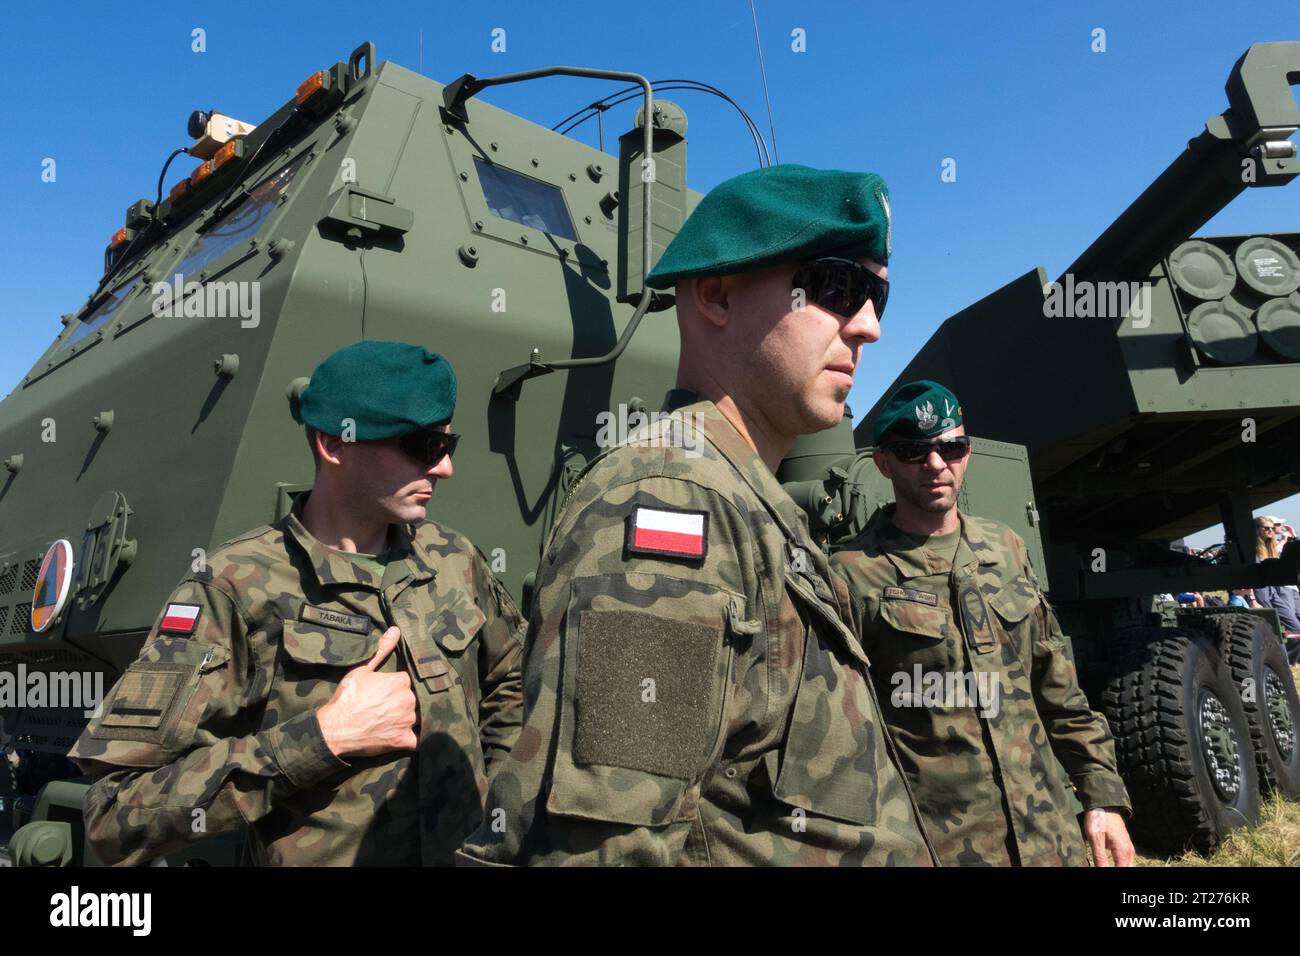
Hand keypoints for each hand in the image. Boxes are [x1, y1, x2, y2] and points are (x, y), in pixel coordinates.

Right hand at [317, 626, 417, 757]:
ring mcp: (408, 721)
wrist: (335, 729)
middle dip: (400, 702)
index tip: (383, 691)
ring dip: (404, 719)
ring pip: (413, 717)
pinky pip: (415, 740)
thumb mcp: (361, 670)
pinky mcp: (404, 740)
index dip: (394, 686)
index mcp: (401, 681)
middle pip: (411, 698)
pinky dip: (409, 739)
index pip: (405, 681)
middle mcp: (409, 699)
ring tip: (386, 722)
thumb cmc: (347, 698)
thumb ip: (381, 650)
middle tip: (383, 707)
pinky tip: (398, 736)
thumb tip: (396, 630)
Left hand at [1083, 808, 1134, 866]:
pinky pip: (1126, 862)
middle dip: (1117, 871)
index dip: (1111, 872)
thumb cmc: (1098, 820)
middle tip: (1102, 866)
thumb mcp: (1095, 839)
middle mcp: (1129, 852)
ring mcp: (1129, 849)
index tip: (1100, 868)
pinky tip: (1111, 866)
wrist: (1104, 805)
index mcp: (1123, 851)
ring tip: (1105, 865)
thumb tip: (1101, 870)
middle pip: (1127, 869)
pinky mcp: (1126, 847)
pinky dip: (1120, 865)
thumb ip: (1099, 858)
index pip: (1121, 870)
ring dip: (1119, 868)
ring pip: (1128, 866)